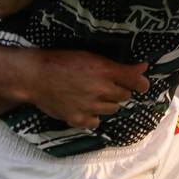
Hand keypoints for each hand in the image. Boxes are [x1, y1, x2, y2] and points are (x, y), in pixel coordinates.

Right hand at [21, 49, 149, 129]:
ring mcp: (89, 107)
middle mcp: (101, 90)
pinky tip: (86, 107)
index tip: (141, 84)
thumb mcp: (91, 56)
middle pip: (124, 96)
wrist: (35, 76)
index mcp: (105, 71)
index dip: (141, 83)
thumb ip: (118, 66)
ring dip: (108, 103)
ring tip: (95, 95)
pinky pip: (96, 122)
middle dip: (120, 91)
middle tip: (108, 85)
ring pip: (112, 109)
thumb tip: (143, 67)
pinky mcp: (78, 119)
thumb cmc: (62, 61)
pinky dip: (94, 116)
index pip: (136, 82)